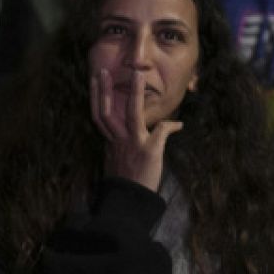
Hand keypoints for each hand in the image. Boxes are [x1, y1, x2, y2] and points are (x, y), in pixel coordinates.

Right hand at [91, 68, 183, 191]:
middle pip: (106, 112)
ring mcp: (133, 144)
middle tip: (102, 71)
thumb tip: (123, 139)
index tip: (94, 81)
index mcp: (110, 143)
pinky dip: (171, 127)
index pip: (99, 117)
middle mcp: (118, 141)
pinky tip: (179, 125)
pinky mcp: (149, 151)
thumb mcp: (116, 163)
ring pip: (131, 114)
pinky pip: (161, 133)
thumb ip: (119, 147)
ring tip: (137, 75)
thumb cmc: (125, 184)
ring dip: (134, 93)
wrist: (130, 203)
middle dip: (103, 91)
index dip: (95, 98)